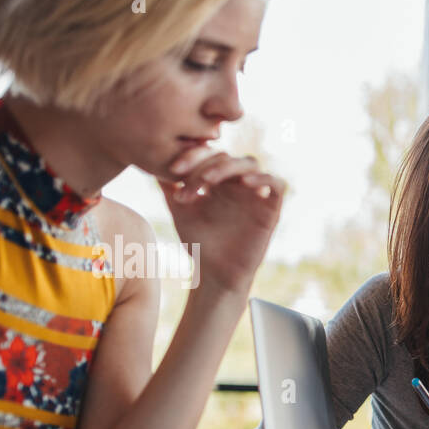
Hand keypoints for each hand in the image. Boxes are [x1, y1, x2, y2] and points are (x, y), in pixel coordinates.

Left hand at [159, 146, 285, 296]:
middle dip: (205, 166)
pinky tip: (245, 183)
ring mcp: (255, 195)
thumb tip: (151, 160)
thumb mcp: (179, 210)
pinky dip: (265, 178)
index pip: (209, 154)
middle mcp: (237, 184)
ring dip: (229, 167)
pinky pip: (277, 183)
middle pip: (227, 156)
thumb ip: (169, 186)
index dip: (192, 156)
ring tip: (210, 181)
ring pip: (250, 163)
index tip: (173, 170)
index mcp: (217, 181)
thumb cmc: (199, 244)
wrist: (216, 274)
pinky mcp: (272, 208)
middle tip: (187, 181)